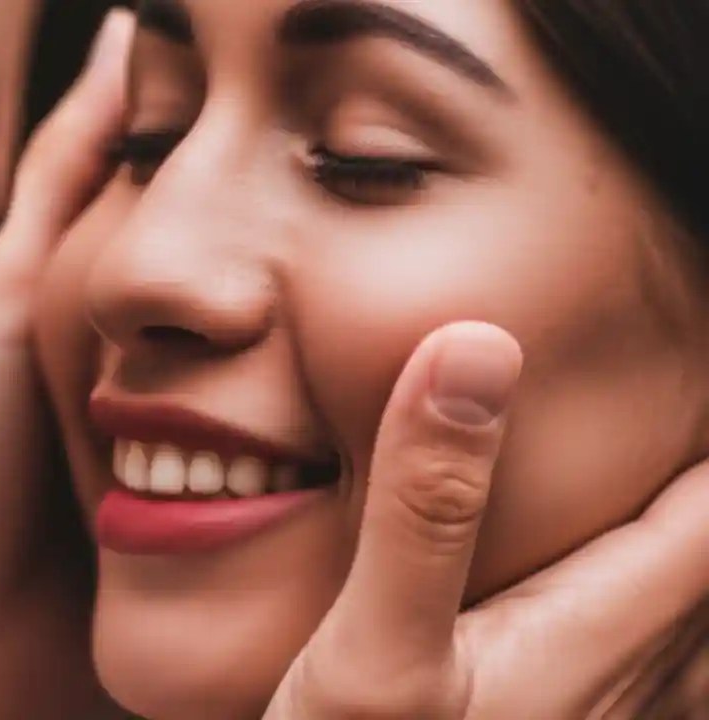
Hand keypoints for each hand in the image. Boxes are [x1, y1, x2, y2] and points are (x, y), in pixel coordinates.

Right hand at [267, 323, 708, 718]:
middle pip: (708, 572)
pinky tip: (628, 623)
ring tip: (682, 513)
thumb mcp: (373, 647)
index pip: (707, 520)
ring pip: (690, 630)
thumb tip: (476, 349)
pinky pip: (655, 676)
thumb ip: (425, 506)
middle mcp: (616, 686)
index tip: (706, 365)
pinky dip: (666, 622)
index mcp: (587, 638)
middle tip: (693, 438)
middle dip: (707, 502)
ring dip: (696, 560)